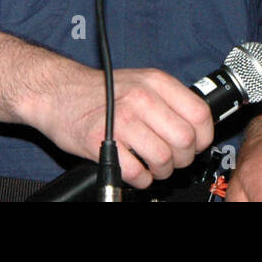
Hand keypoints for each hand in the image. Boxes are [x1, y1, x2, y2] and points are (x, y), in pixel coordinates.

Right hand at [30, 66, 214, 189]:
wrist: (58, 92)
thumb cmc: (101, 91)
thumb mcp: (141, 81)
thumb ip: (168, 99)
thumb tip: (196, 126)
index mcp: (157, 82)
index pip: (200, 114)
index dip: (203, 137)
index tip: (196, 145)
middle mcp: (142, 98)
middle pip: (185, 140)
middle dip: (183, 158)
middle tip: (173, 160)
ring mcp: (122, 120)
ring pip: (163, 158)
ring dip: (162, 171)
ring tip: (153, 167)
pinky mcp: (101, 142)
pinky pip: (135, 172)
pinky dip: (140, 179)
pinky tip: (136, 173)